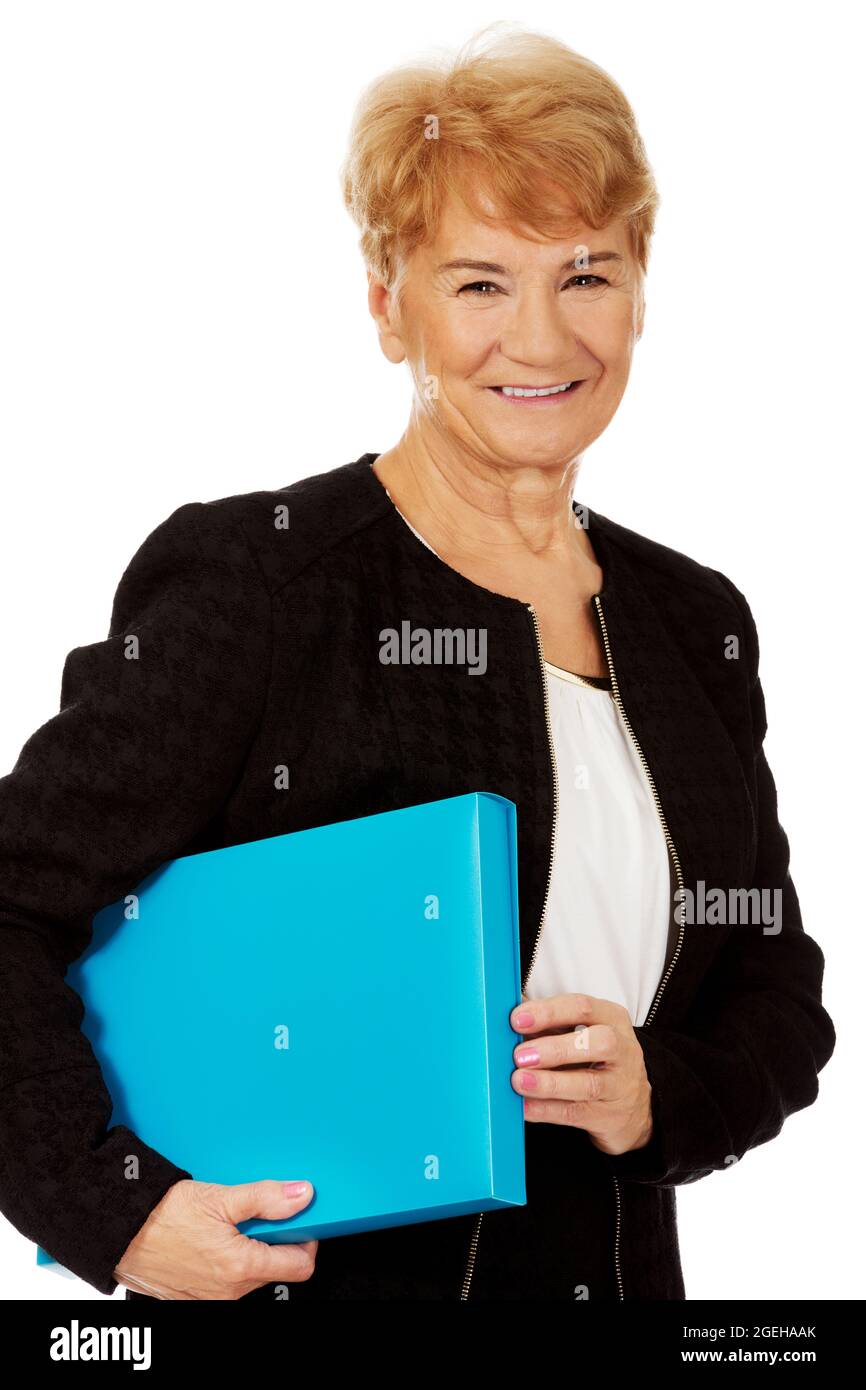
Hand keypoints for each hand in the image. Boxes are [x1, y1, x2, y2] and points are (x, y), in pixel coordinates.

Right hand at [113, 1178, 317, 1299]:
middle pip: (275, 1269)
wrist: (119, 1233)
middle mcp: (230, 1291)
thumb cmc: (162, 1215)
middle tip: (257, 1213)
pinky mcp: (196, 1297)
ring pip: (250, 1275)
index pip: (300, 1266)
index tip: (300, 1219)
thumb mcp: (220, 1197)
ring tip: (228, 1223)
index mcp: (241, 1266)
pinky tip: (211, 1239)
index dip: (307, 1239)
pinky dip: (228, 1261)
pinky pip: (226, 1282)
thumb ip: (266, 1198)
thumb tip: (303, 1195)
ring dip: (250, 1249)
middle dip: (275, 1240)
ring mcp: (212, 1298)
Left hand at [509, 992, 652, 1156]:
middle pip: (596, 1044)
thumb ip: (547, 1020)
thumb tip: (507, 1006)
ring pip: (587, 1084)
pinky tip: (524, 1106)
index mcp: (611, 1018)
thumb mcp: (579, 1031)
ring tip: (519, 1080)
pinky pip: (576, 1113)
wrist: (632, 1105)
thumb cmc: (597, 1058)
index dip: (548, 1012)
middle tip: (520, 1054)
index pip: (582, 1007)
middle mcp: (621, 1050)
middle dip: (554, 1048)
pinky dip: (546, 1110)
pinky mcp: (609, 1116)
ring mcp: (619, 1086)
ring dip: (549, 1083)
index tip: (517, 1019)